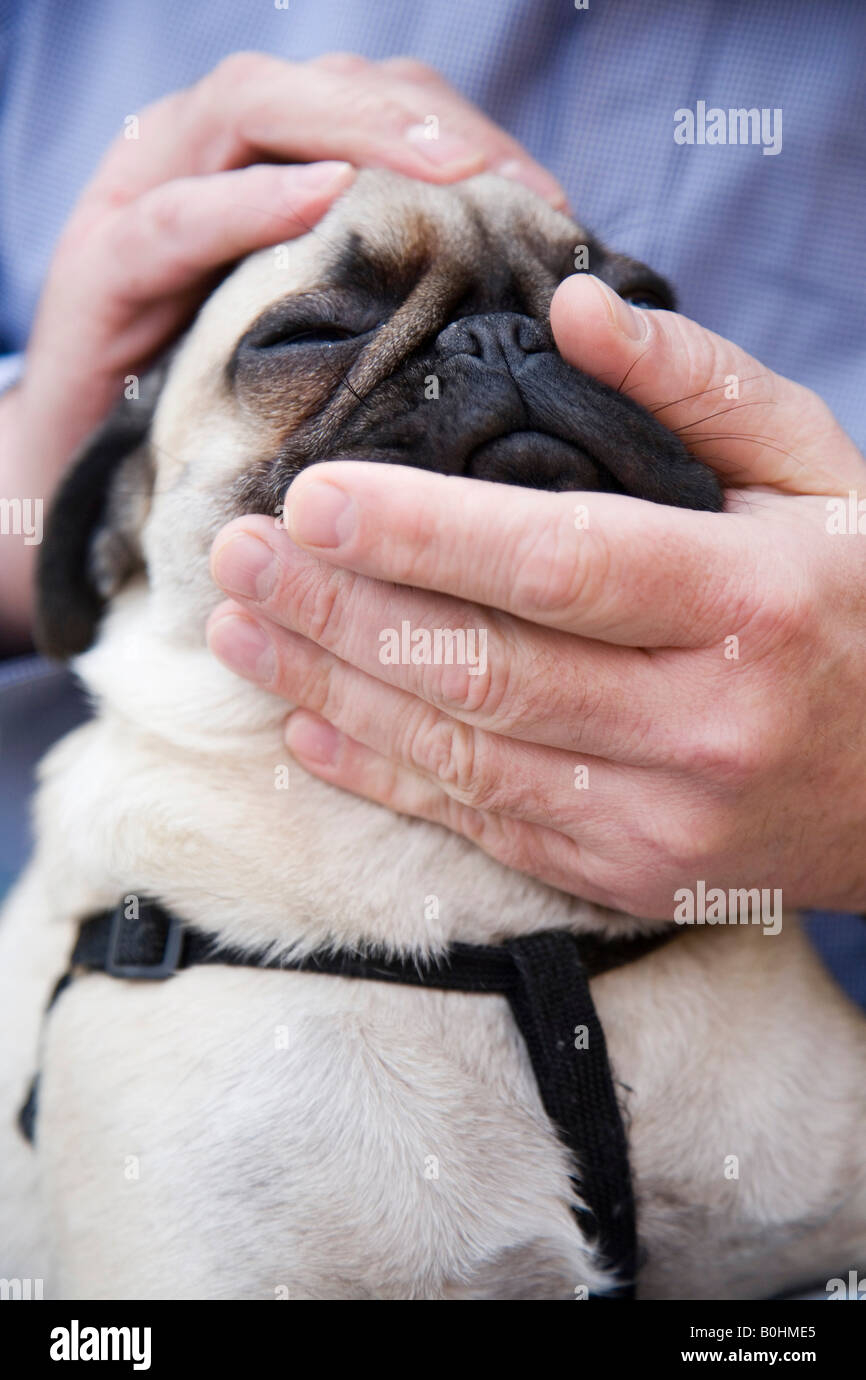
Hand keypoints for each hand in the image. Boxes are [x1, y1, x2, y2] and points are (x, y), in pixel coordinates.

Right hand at [2, 52, 562, 633]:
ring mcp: (147, 197)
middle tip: (516, 184)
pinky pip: (175, 218)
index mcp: (266, 168)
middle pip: (327, 86)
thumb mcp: (315, 339)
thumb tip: (511, 300)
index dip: (466, 132)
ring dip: (357, 132)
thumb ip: (385, 294)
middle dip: (430, 125)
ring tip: (444, 172)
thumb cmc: (215, 409)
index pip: (375, 104)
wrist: (83, 474)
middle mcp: (205, 158)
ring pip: (252, 111)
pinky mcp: (101, 267)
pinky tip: (319, 202)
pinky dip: (246, 204)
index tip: (549, 199)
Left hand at [208, 274, 865, 917]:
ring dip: (334, 693)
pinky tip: (309, 731)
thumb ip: (700, 385)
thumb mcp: (822, 471)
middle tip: (234, 555)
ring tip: (237, 635)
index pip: (559, 563)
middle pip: (484, 667)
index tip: (309, 498)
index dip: (423, 536)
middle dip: (339, 611)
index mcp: (752, 599)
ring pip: (465, 756)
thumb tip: (571, 307)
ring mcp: (668, 819)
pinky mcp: (636, 876)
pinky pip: (489, 829)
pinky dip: (388, 780)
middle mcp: (707, 722)